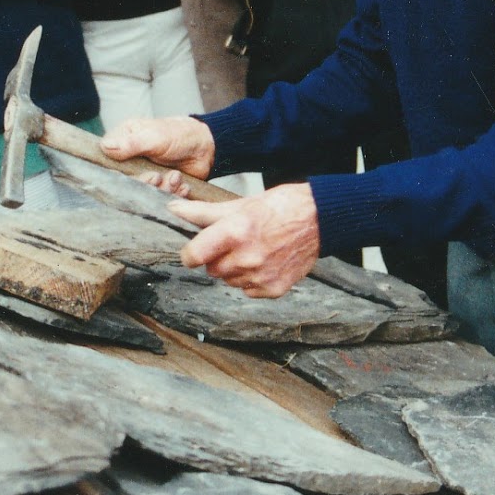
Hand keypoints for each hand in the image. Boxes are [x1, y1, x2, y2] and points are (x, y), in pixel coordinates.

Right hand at [100, 115, 215, 186]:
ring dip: (161, 189)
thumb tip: (105, 147)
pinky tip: (182, 186)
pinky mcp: (158, 188)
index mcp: (123, 142)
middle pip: (125, 182)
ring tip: (175, 177)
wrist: (206, 146)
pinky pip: (159, 199)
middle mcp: (130, 161)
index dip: (117, 173)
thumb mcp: (154, 136)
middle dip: (144, 183)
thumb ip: (131, 143)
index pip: (106, 162)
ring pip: (143, 193)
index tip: (132, 174)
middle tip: (157, 176)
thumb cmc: (178, 134)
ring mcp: (144, 175)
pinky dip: (172, 194)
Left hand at [170, 183, 319, 297]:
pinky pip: (248, 290)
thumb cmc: (280, 207)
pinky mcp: (274, 289)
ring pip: (229, 281)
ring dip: (235, 269)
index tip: (194, 251)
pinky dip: (252, 280)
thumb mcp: (240, 204)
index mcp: (235, 232)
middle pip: (211, 269)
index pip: (193, 256)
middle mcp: (247, 257)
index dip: (190, 254)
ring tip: (254, 250)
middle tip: (235, 242)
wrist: (320, 220)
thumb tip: (174, 209)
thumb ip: (203, 212)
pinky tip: (266, 261)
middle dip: (217, 258)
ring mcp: (261, 276)